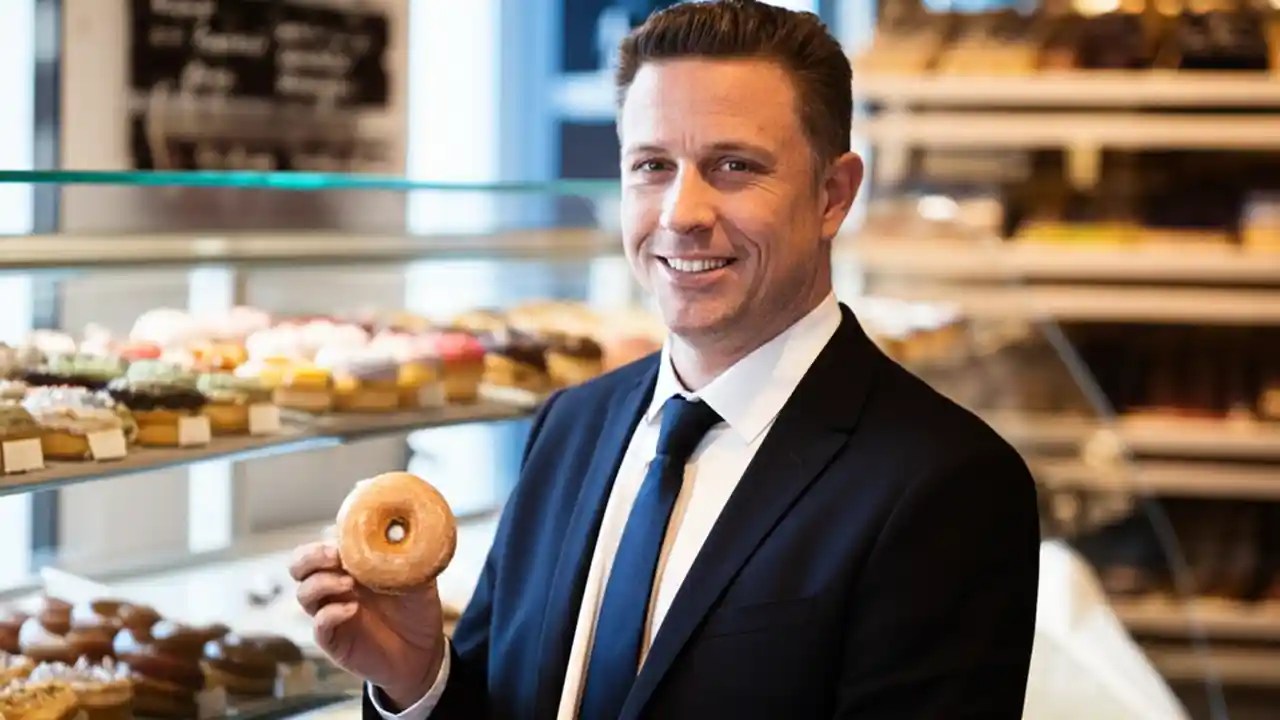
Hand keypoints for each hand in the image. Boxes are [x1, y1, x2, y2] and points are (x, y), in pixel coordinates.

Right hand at [290, 541, 445, 708]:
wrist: (423, 651)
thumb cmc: (417, 609)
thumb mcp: (418, 577)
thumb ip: (407, 556)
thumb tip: (403, 531)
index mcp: (349, 566)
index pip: (319, 547)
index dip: (325, 541)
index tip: (343, 541)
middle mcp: (334, 587)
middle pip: (299, 567)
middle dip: (311, 557)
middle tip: (335, 557)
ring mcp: (331, 613)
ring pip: (304, 593)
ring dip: (322, 583)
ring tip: (349, 583)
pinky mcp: (333, 640)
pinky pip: (319, 625)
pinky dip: (331, 614)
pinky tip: (353, 609)